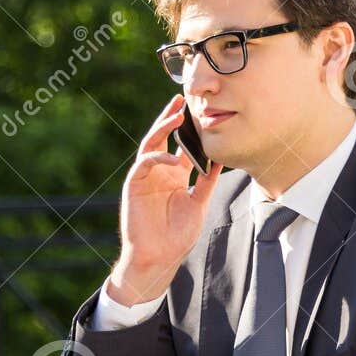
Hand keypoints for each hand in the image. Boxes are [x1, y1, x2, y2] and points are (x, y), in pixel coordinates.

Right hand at [109, 95, 223, 304]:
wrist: (159, 256)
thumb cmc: (178, 235)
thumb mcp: (199, 204)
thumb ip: (207, 181)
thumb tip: (220, 159)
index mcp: (175, 175)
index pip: (182, 144)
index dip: (189, 128)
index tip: (199, 110)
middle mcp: (160, 171)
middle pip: (164, 137)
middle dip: (172, 118)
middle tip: (181, 99)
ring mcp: (146, 176)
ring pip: (151, 144)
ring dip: (162, 128)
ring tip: (176, 115)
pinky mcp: (134, 185)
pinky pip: (144, 164)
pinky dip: (157, 157)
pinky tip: (172, 158)